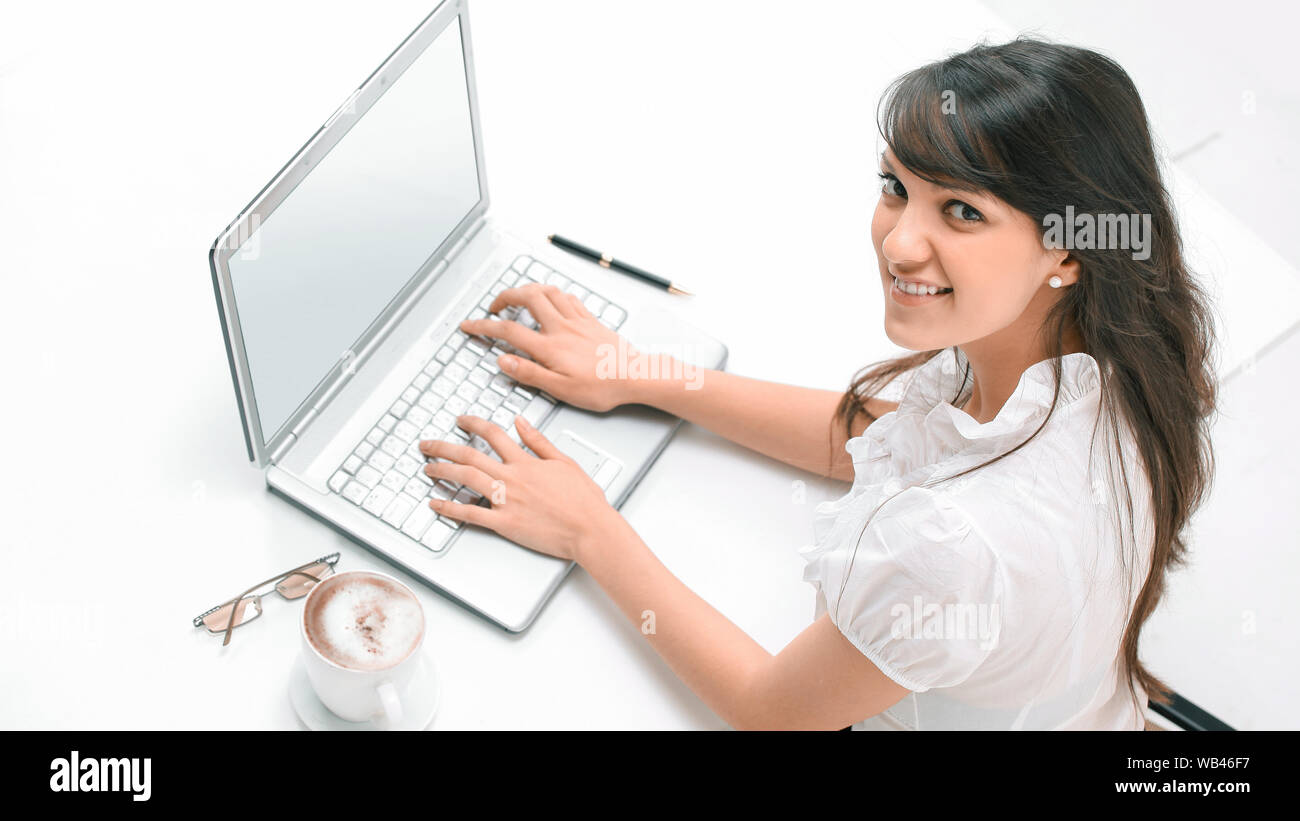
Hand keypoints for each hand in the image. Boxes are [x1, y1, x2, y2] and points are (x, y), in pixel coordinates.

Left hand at [418, 414, 620, 562]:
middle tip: (428, 444)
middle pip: (470, 455)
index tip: (460, 420)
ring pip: (466, 478)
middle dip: (444, 447)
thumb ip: (539, 441)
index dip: (473, 423)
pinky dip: (450, 508)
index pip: (493, 434)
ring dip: (443, 470)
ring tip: (428, 467)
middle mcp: (513, 478)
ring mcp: (507, 501)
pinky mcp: (505, 523)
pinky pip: (471, 514)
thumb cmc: (584, 500)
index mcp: (527, 462)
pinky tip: (436, 503)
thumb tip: (521, 422)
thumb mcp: (564, 462)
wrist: (590, 529)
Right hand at [458, 282, 639, 411]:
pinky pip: (569, 297)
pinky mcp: (591, 320)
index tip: (469, 325)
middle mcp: (562, 328)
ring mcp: (577, 321)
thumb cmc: (602, 387)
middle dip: (505, 296)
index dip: (483, 326)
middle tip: (494, 306)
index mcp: (550, 347)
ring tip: (519, 297)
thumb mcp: (561, 390)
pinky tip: (553, 299)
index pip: (508, 331)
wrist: (635, 376)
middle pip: (527, 297)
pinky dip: (554, 293)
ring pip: (548, 291)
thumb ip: (529, 373)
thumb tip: (503, 361)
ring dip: (529, 289)